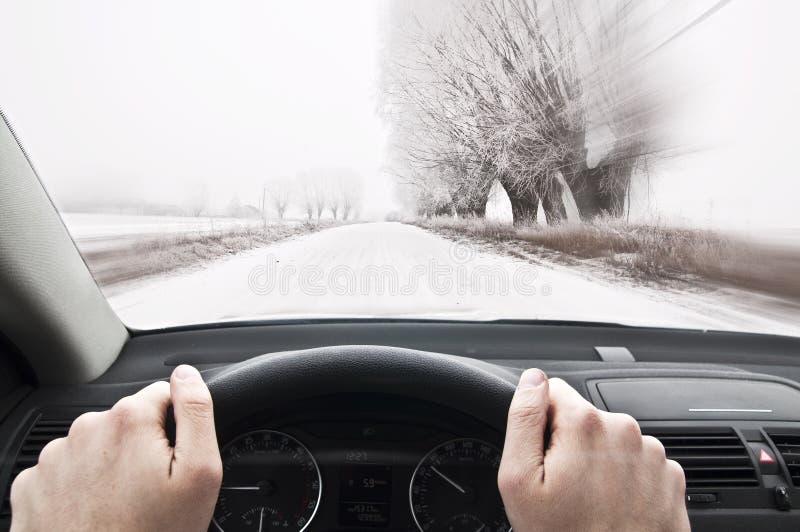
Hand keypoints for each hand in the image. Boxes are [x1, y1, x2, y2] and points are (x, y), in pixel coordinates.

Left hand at [10, 365, 222, 531]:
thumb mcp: (199, 474)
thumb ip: (197, 412)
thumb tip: (187, 375)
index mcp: (128, 420)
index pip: (163, 395)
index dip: (176, 428)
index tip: (174, 462)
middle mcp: (85, 430)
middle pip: (127, 421)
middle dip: (142, 446)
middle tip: (152, 490)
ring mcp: (53, 459)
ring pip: (95, 445)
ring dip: (110, 465)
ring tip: (122, 504)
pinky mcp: (32, 486)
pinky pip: (65, 472)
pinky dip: (80, 486)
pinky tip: (95, 512)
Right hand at [498, 369, 689, 531]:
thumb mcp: (519, 479)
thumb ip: (522, 418)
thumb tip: (532, 379)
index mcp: (586, 424)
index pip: (552, 392)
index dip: (540, 425)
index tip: (544, 460)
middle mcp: (625, 430)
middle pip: (583, 418)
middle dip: (570, 444)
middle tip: (564, 488)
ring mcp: (653, 455)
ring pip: (611, 441)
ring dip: (599, 462)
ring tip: (590, 500)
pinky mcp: (671, 478)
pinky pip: (637, 464)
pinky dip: (625, 480)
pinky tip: (614, 507)